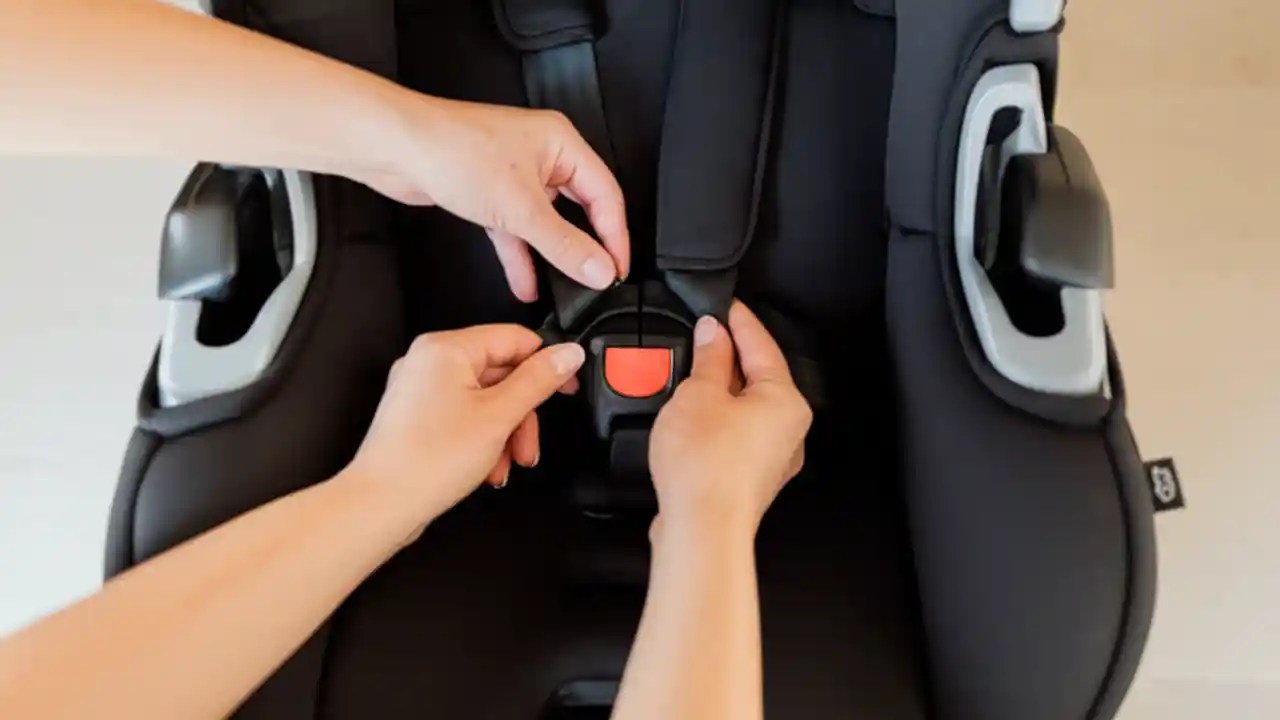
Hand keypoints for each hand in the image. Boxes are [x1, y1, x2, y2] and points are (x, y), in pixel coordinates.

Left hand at [341, 326, 585, 537]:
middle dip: (522, 414)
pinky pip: (464, 417)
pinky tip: (487, 469)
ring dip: (505, 433)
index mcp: (445, 348)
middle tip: (530, 443)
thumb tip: (567, 354)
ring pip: (484, 400)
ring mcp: (420, 390)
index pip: (513, 338)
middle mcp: (428, 362)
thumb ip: (538, 381)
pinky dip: (482, 440)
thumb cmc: (427, 461)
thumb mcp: (499, 416)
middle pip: (500, 373)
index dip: (546, 363)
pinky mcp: (417, 417)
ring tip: (508, 464)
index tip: (566, 385)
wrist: (381, 505)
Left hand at [352, 92, 629, 302]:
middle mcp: (542, 154)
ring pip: (545, 222)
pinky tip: (525, 281)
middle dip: (584, 247)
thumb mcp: (521, 209)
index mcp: (561, 143)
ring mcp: (515, 173)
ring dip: (550, 256)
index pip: (606, 195)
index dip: (614, 236)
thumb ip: (565, 245)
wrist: (397, 149)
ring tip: (564, 289)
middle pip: (579, 208)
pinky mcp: (489, 191)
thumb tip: (598, 268)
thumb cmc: (453, 150)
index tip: (615, 270)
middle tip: (595, 279)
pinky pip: (516, 228)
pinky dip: (520, 254)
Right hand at [649, 302, 813, 539]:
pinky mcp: (750, 477)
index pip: (762, 345)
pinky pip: (738, 434)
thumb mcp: (698, 394)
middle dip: (729, 355)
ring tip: (691, 373)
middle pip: (759, 377)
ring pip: (747, 408)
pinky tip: (693, 416)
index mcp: (786, 400)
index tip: (723, 305)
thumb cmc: (706, 467)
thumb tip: (713, 334)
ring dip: (720, 389)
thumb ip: (708, 358)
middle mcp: (789, 429)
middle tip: (703, 333)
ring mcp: (772, 457)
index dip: (739, 321)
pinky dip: (717, 418)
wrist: (702, 528)